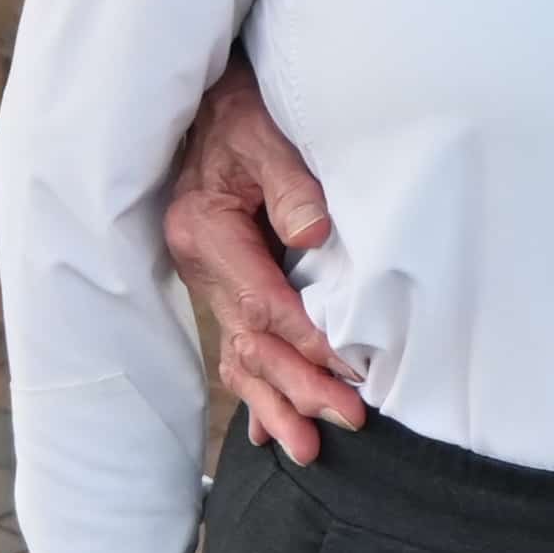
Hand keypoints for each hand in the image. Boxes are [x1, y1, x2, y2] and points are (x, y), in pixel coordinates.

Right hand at [163, 54, 360, 461]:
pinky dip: (255, 388)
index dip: (310, 341)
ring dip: (275, 403)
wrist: (209, 102)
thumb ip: (291, 183)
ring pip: (239, 357)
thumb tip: (316, 234)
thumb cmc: (243, 114)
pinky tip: (269, 429)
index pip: (264, 303)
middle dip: (299, 386)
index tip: (353, 369)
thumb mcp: (265, 135)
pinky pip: (235, 346)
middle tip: (349, 419)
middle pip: (250, 343)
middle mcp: (200, 267)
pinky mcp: (220, 285)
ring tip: (309, 450)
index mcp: (206, 232)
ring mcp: (205, 280)